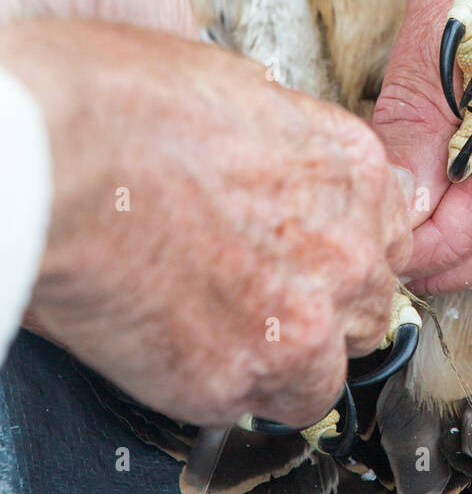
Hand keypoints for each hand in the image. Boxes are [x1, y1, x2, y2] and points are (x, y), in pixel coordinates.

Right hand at [6, 21, 411, 427]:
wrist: (60, 159)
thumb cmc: (121, 108)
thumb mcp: (234, 86)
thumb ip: (281, 138)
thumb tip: (269, 151)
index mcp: (348, 164)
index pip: (389, 222)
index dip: (344, 239)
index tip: (313, 249)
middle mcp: (345, 247)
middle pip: (369, 297)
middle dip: (324, 299)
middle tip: (262, 289)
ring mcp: (301, 321)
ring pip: (331, 365)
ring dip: (290, 355)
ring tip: (228, 331)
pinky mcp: (242, 380)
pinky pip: (267, 407)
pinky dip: (238, 391)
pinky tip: (195, 356)